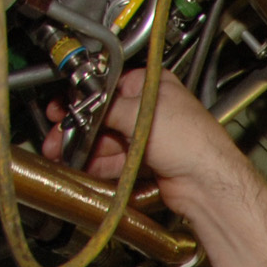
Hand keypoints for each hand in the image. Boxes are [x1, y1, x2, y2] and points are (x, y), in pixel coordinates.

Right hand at [52, 69, 247, 217]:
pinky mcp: (149, 161)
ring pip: (109, 140)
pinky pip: (117, 160)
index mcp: (154, 85)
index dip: (83, 98)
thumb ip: (106, 108)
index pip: (109, 86)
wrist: (207, 181)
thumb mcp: (139, 113)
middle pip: (106, 116)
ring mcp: (150, 136)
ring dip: (86, 148)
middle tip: (58, 136)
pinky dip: (99, 163)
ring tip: (63, 153)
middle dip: (80, 128)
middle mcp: (152, 108)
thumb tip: (85, 105)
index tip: (63, 107)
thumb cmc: (192, 141)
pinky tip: (83, 165)